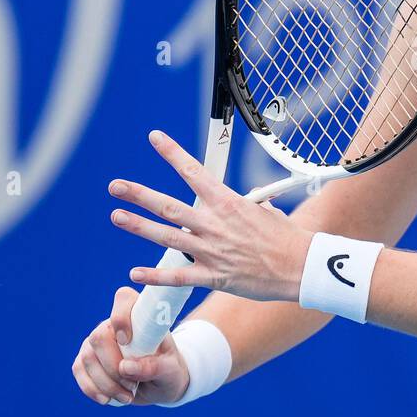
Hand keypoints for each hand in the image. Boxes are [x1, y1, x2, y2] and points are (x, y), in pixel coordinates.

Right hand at [71, 286, 189, 405]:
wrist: (159, 384)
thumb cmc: (169, 370)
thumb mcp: (171, 370)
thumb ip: (154, 366)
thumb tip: (126, 367)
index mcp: (139, 315)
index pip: (124, 300)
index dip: (121, 318)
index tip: (127, 341)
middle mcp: (114, 324)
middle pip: (99, 336)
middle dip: (113, 367)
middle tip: (132, 385)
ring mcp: (97, 341)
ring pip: (87, 357)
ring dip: (106, 383)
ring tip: (127, 396)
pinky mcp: (86, 359)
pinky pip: (79, 370)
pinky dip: (92, 389)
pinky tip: (108, 399)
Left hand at [107, 130, 313, 302]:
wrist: (300, 267)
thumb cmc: (287, 238)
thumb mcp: (268, 212)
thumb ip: (253, 204)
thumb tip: (253, 199)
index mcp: (228, 203)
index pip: (193, 171)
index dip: (171, 153)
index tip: (154, 138)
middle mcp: (214, 224)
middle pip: (168, 206)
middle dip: (139, 194)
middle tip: (116, 186)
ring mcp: (211, 251)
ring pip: (166, 237)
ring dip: (139, 226)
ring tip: (117, 216)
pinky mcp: (213, 277)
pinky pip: (178, 276)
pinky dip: (155, 275)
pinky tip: (135, 272)